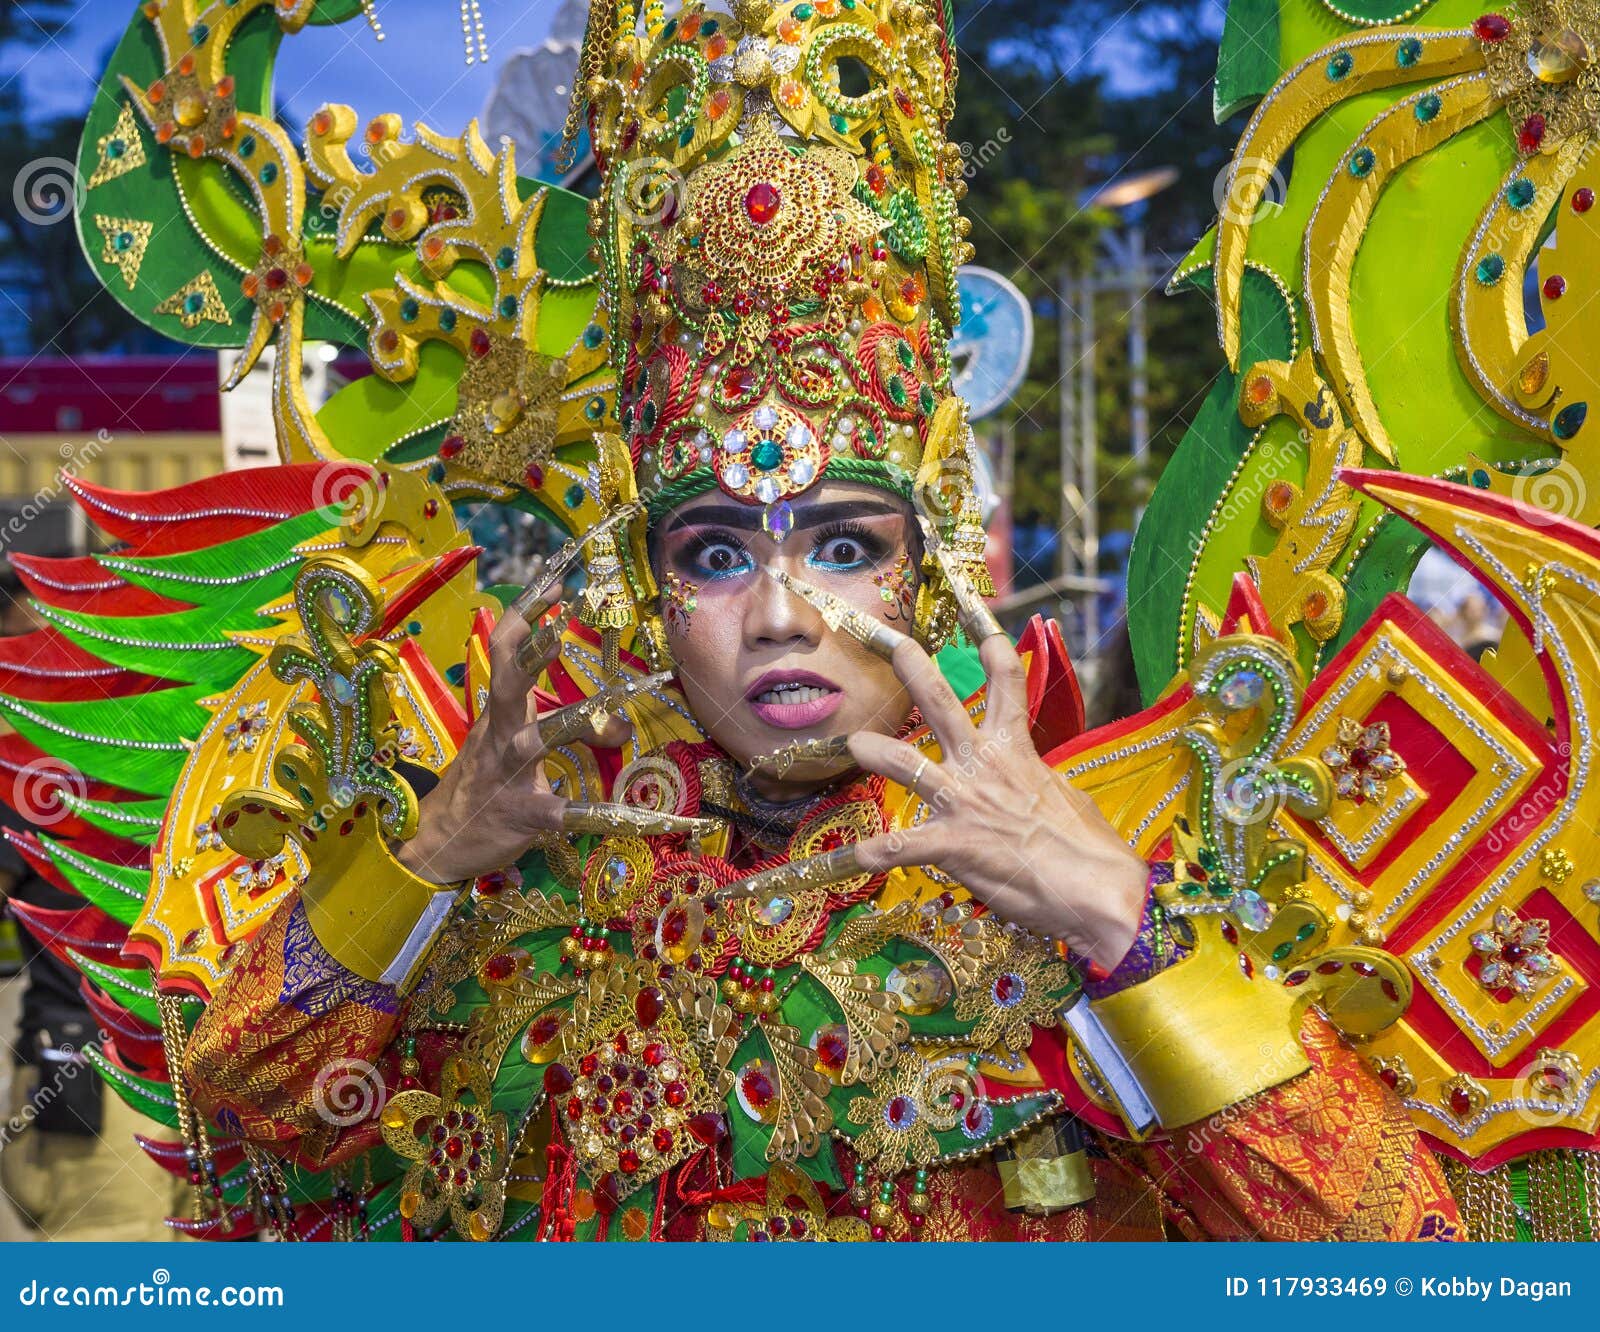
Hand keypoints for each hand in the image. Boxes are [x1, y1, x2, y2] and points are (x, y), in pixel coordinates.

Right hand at [395, 609, 615, 883]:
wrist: (438, 840)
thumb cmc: (482, 781)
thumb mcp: (507, 742)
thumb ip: (560, 723)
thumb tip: (620, 720)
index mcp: (499, 712)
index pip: (505, 651)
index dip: (526, 615)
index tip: (555, 583)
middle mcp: (502, 735)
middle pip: (510, 684)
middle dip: (532, 656)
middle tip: (557, 630)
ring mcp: (511, 775)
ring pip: (541, 741)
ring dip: (580, 726)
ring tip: (618, 723)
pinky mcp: (527, 816)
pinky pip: (570, 813)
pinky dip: (607, 816)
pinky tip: (644, 817)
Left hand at [845, 635, 1147, 968]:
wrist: (1098, 890)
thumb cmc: (1091, 849)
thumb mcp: (1063, 798)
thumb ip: (1034, 782)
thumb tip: (1029, 783)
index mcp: (1016, 749)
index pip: (1006, 679)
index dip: (991, 642)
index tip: (973, 616)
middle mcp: (984, 764)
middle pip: (941, 702)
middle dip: (913, 667)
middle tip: (892, 643)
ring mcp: (963, 801)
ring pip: (905, 762)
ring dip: (875, 750)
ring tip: (853, 742)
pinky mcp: (951, 844)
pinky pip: (899, 846)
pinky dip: (872, 852)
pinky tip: (851, 857)